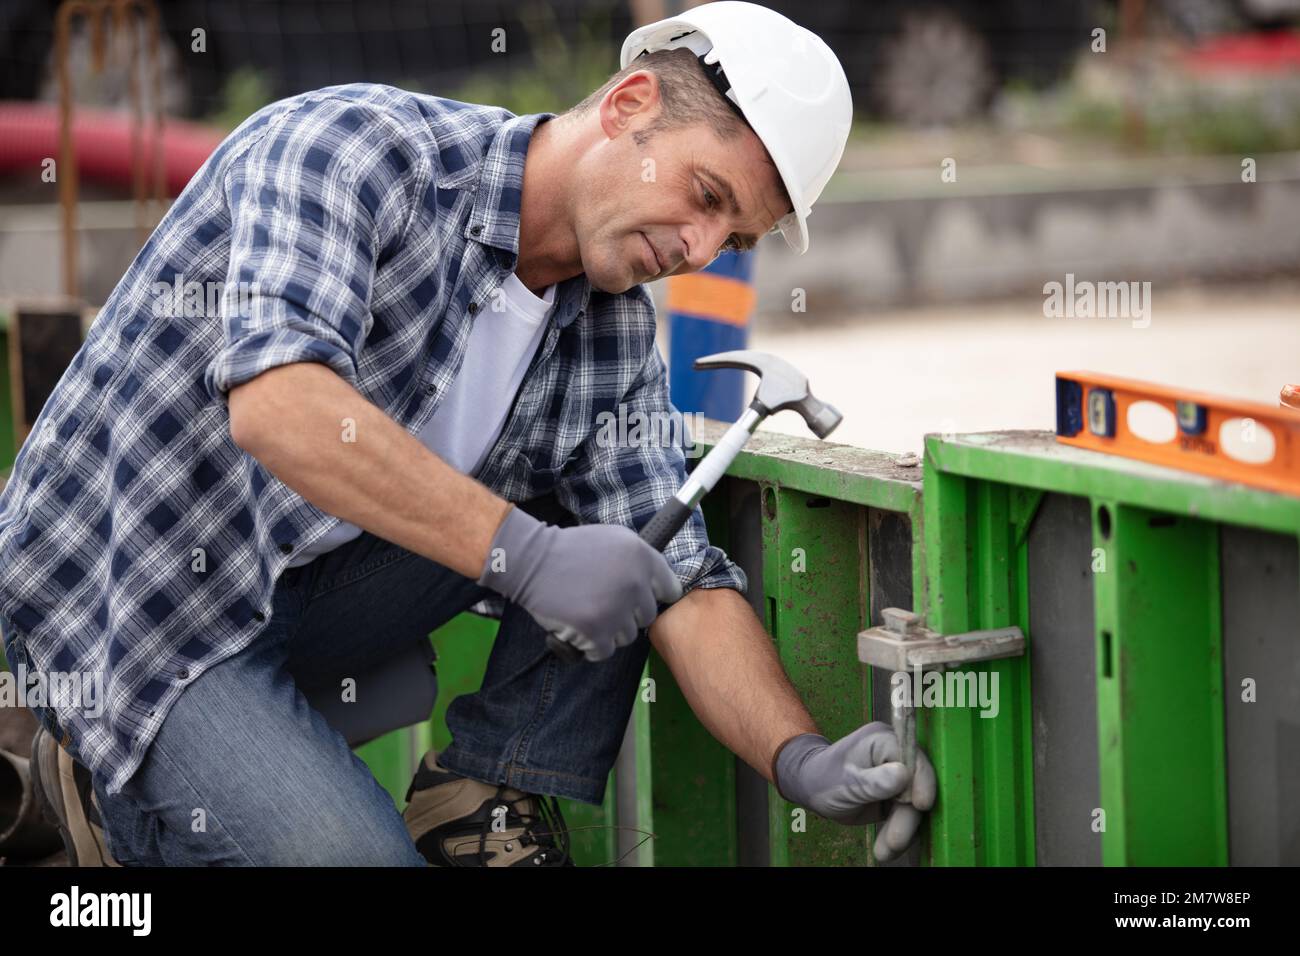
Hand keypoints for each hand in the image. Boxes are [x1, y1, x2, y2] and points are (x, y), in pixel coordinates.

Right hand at [478, 505, 682, 661]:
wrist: (531, 560)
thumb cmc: (571, 550)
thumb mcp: (613, 539)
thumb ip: (639, 560)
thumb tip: (658, 586)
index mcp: (642, 556)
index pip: (669, 590)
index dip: (653, 596)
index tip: (638, 599)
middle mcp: (634, 583)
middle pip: (646, 617)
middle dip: (627, 614)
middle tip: (602, 604)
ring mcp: (616, 609)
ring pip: (627, 636)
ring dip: (609, 631)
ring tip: (587, 612)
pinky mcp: (596, 631)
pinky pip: (604, 651)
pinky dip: (590, 646)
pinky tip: (578, 629)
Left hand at [774, 722, 935, 856]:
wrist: (812, 788)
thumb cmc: (824, 777)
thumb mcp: (846, 781)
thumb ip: (874, 780)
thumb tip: (904, 774)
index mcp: (883, 741)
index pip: (914, 758)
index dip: (922, 782)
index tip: (921, 805)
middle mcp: (896, 757)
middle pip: (916, 787)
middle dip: (907, 817)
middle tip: (894, 842)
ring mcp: (898, 778)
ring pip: (912, 807)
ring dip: (902, 832)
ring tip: (885, 852)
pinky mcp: (897, 797)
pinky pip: (905, 817)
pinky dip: (897, 834)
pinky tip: (886, 849)